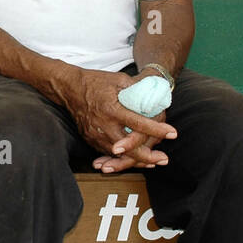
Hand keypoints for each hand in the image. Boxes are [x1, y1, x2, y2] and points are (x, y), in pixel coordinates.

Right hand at [47, 66, 175, 173]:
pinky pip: (107, 152)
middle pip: (128, 147)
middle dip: (147, 156)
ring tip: (153, 162)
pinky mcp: (90, 138)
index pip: (138, 123)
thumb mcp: (119, 80)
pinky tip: (134, 159)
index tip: (173, 133)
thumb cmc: (96, 82)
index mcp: (112, 109)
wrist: (69, 88)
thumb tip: (154, 97)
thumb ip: (136, 90)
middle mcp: (103, 124)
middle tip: (164, 159)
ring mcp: (95, 134)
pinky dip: (122, 158)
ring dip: (136, 160)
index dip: (157, 129)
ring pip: (118, 154)